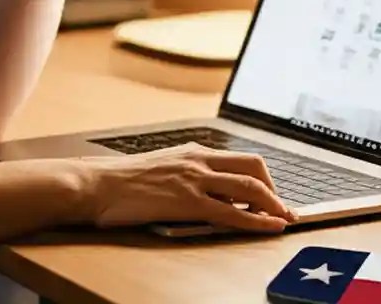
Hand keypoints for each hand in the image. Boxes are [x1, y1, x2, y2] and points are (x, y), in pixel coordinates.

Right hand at [77, 143, 296, 232]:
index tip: (274, 194)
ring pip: (251, 187)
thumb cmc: (120, 182)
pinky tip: (272, 227)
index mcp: (192, 151)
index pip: (240, 159)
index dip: (264, 177)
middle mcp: (199, 160)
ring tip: (285, 219)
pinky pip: (234, 212)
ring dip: (274, 204)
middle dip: (275, 188)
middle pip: (254, 166)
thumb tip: (209, 194)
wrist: (95, 185)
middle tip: (281, 208)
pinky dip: (259, 221)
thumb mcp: (160, 169)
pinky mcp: (188, 202)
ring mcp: (194, 180)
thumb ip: (186, 176)